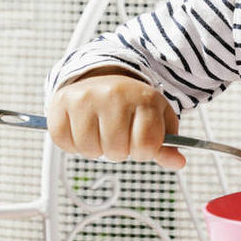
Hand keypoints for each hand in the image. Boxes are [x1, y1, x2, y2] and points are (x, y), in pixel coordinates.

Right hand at [46, 67, 185, 169]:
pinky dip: (73, 145)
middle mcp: (115, 94)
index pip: (146, 145)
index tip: (141, 143)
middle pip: (116, 151)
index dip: (143, 152)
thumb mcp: (157, 119)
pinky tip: (83, 128)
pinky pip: (65, 143)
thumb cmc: (133, 105)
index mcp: (146, 98)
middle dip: (119, 151)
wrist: (103, 77)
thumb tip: (179, 163)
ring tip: (101, 130)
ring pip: (90, 150)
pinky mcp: (61, 102)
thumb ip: (167, 145)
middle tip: (119, 134)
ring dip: (96, 149)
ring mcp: (86, 97)